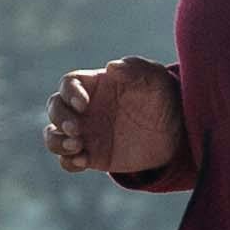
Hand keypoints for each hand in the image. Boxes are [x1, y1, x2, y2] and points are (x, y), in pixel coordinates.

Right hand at [42, 60, 186, 180]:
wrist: (175, 132)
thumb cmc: (162, 97)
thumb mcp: (155, 79)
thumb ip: (135, 69)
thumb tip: (111, 67)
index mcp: (94, 85)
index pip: (68, 84)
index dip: (69, 93)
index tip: (83, 104)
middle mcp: (84, 109)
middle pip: (55, 109)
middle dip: (60, 118)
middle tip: (77, 130)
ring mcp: (86, 133)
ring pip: (54, 136)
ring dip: (57, 142)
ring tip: (77, 147)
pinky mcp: (92, 156)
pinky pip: (68, 161)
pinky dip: (69, 162)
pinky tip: (84, 160)